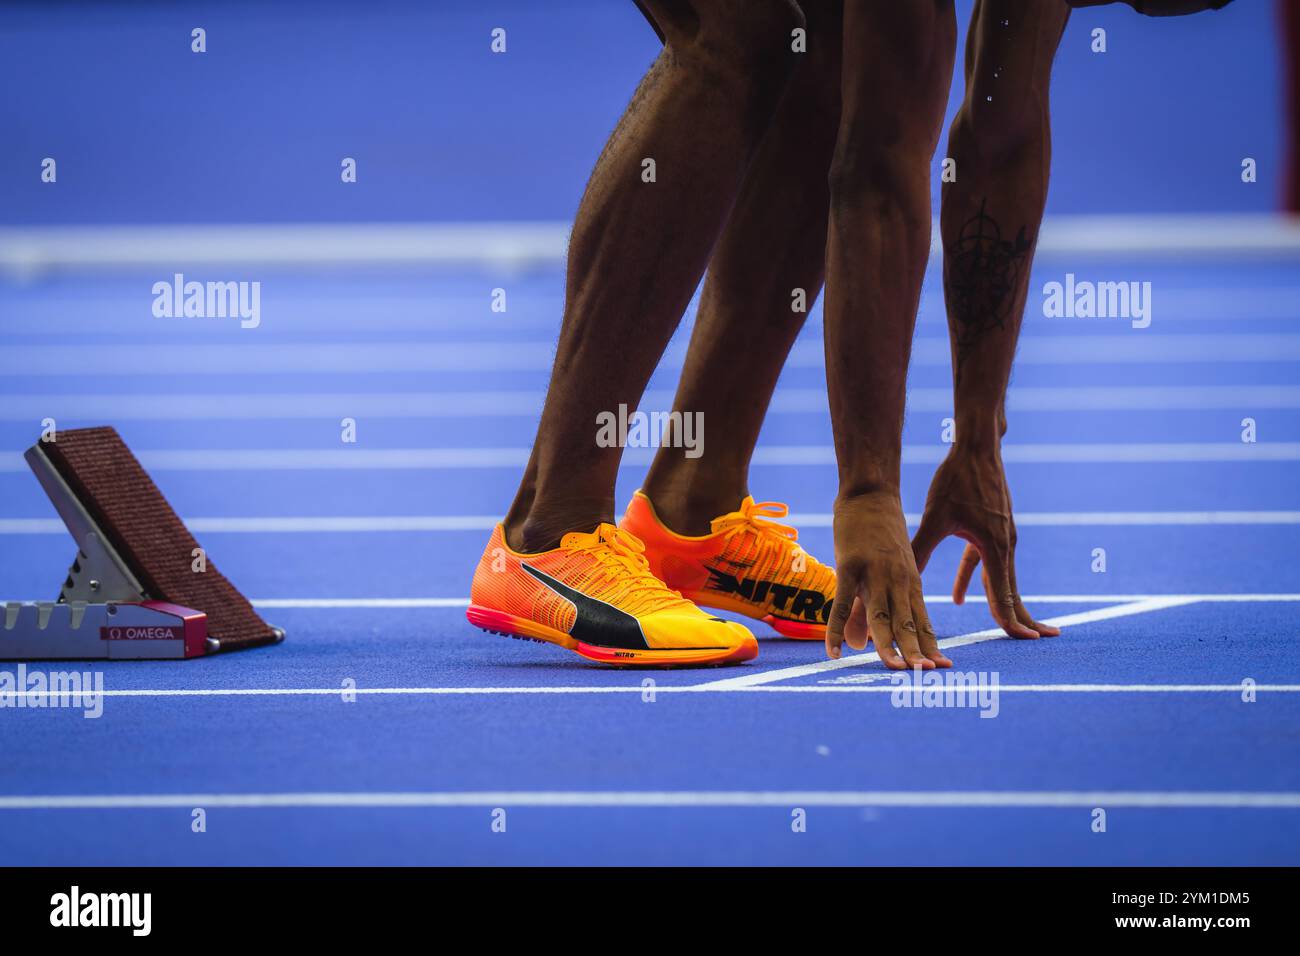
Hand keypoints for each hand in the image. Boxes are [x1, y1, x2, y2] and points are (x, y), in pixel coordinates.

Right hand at [827, 490, 950, 668]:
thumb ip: (871, 608)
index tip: (943, 668)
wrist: (870, 490)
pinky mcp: (850, 567)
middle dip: (917, 652)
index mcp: (910, 581)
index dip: (931, 646)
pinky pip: (844, 604)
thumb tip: (859, 645)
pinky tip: (835, 652)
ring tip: (895, 670)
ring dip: (889, 646)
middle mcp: (898, 581)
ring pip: (883, 617)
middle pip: (908, 624)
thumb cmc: (876, 528)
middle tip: (926, 675)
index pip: (922, 621)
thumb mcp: (882, 567)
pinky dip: (838, 629)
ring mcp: (875, 574)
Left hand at [910, 448, 1059, 638]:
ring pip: (1001, 578)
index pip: (1003, 594)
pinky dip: (975, 579)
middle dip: (1022, 617)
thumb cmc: (956, 480)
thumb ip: (921, 550)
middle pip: (1012, 591)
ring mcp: (1004, 536)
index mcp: (994, 547)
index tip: (1025, 641)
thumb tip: (903, 579)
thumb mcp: (935, 518)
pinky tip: (960, 595)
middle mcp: (1005, 545)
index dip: (1010, 619)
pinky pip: (987, 562)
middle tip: (1037, 640)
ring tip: (1009, 628)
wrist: (977, 446)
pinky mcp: (996, 528)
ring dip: (1000, 602)